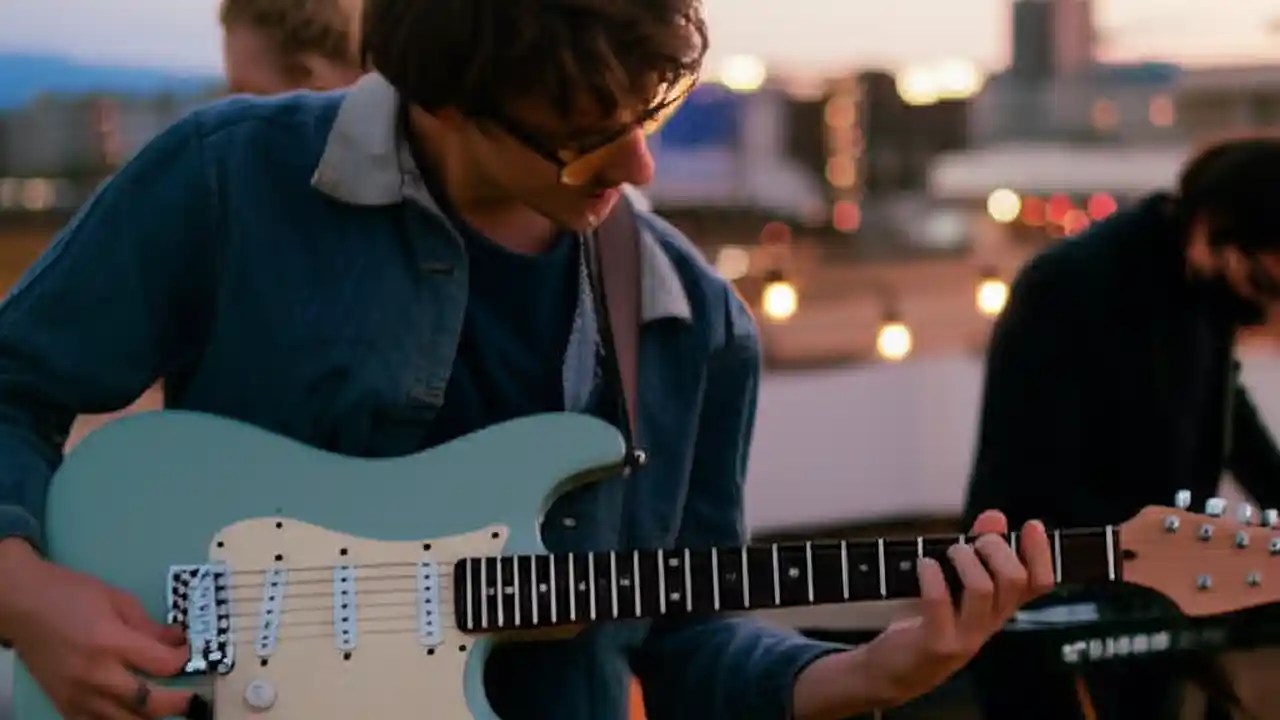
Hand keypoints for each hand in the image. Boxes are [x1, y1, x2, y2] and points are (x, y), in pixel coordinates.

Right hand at [2, 547, 195, 718]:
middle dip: (177, 703)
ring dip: (149, 717)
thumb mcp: (118, 599)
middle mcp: (95, 675)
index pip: (162, 665)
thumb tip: (177, 641)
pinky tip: (130, 713)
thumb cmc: (70, 594)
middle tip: (193, 699)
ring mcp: (77, 695)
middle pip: (147, 703)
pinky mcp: (63, 704)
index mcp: (110, 643)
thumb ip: (150, 625)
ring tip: (166, 708)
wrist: (21, 605)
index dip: (184, 660)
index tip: (191, 652)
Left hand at [860, 510, 1054, 705]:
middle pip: (1015, 580)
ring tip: (949, 553)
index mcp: (1000, 609)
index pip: (1040, 584)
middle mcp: (989, 623)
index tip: (1031, 526)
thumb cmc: (929, 624)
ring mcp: (965, 636)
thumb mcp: (958, 587)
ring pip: (982, 588)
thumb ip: (977, 550)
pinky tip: (925, 565)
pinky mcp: (937, 643)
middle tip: (974, 542)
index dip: (1041, 553)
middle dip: (995, 547)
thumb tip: (994, 517)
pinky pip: (940, 603)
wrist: (896, 673)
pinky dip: (932, 576)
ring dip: (964, 558)